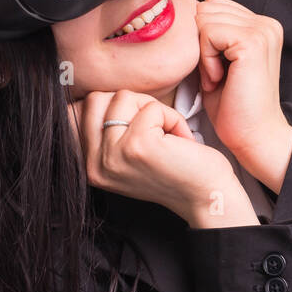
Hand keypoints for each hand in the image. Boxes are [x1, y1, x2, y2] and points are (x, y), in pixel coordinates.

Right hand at [70, 89, 257, 227]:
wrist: (207, 197)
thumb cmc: (175, 171)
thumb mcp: (129, 155)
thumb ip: (110, 132)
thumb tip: (101, 94)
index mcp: (90, 166)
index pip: (85, 109)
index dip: (120, 109)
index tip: (144, 130)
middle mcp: (95, 165)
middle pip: (97, 99)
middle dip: (132, 103)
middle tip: (156, 125)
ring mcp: (114, 155)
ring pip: (123, 97)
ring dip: (155, 110)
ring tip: (168, 135)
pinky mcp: (138, 146)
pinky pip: (152, 108)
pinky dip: (173, 118)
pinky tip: (180, 141)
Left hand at [195, 0, 291, 192]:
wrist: (253, 137)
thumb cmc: (235, 107)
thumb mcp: (218, 62)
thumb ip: (209, 34)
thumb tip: (186, 15)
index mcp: (260, 25)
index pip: (212, 5)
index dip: (202, 36)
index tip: (216, 68)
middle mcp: (265, 23)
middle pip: (206, 9)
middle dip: (201, 43)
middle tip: (216, 75)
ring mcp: (261, 30)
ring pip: (204, 19)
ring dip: (203, 53)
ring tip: (218, 79)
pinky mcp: (252, 42)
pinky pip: (208, 33)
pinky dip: (206, 60)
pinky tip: (218, 79)